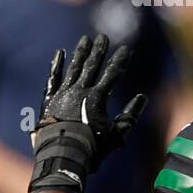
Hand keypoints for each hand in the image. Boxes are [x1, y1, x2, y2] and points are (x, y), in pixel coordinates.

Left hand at [28, 34, 146, 192]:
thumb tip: (142, 98)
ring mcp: (63, 93)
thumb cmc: (93, 147)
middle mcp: (80, 91)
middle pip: (92, 66)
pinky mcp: (50, 99)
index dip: (121, 61)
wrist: (62, 156)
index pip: (113, 74)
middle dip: (99, 51)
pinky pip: (53, 78)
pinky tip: (60, 53)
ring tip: (85, 40)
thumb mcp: (117, 134)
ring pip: (74, 68)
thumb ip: (131, 114)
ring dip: (80, 53)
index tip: (127, 49)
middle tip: (102, 37)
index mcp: (97, 98)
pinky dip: (57, 65)